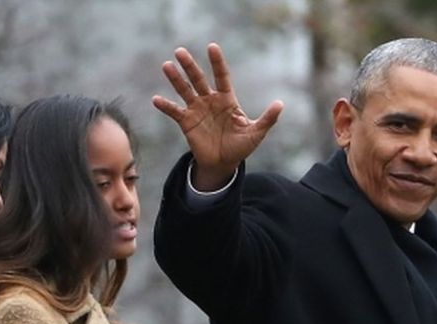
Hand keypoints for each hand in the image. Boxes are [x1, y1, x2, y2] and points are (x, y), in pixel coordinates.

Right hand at [152, 43, 283, 189]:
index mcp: (227, 99)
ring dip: (175, 79)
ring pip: (184, 90)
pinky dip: (165, 106)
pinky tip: (156, 99)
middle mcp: (210, 100)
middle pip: (198, 79)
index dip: (217, 62)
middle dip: (190, 65)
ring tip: (166, 66)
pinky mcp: (186, 123)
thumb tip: (280, 104)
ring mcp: (197, 110)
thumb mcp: (256, 133)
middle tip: (180, 51)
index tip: (212, 47)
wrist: (224, 164)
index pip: (221, 76)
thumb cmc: (241, 147)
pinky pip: (175, 112)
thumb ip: (268, 119)